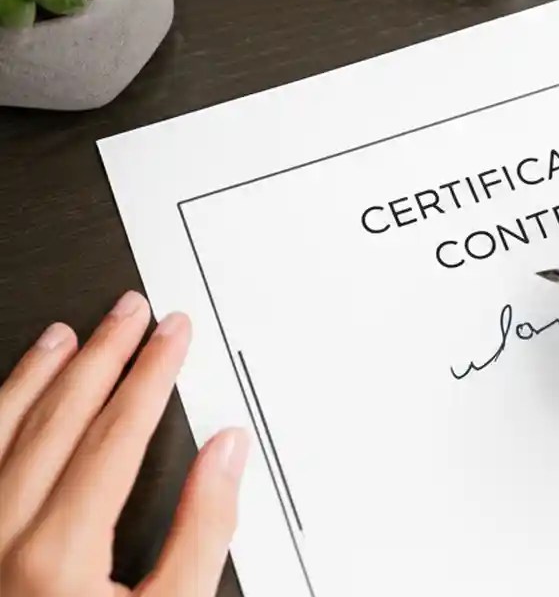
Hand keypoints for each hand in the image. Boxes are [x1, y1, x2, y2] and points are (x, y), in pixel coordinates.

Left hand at [0, 292, 246, 596]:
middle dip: (100, 357)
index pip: (115, 434)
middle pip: (55, 420)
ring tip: (64, 337)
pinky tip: (5, 400)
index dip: (149, 375)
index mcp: (56, 555)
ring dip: (35, 377)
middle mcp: (0, 540)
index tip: (170, 335)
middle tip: (128, 314)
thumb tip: (226, 454)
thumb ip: (202, 532)